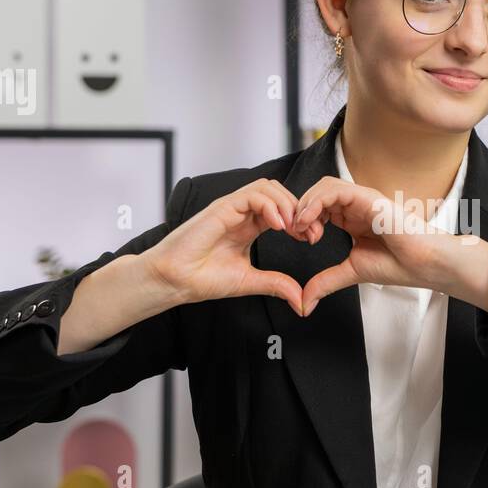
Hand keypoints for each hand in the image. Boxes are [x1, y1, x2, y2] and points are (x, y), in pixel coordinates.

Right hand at [141, 178, 318, 316]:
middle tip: (310, 232)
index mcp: (249, 227)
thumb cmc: (203, 278)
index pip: (283, 210)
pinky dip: (270, 205)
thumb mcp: (250, 281)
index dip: (302, 220)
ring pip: (267, 187)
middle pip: (279, 193)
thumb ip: (276, 284)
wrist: (175, 280)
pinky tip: (277, 225)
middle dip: (300, 209)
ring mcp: (231, 208)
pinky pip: (252, 194)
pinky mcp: (221, 207)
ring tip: (294, 228)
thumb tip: (301, 300)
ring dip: (287, 204)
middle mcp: (241, 214)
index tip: (312, 239)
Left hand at [288, 176, 487, 314]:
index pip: (318, 206)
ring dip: (305, 205)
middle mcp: (356, 205)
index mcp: (352, 218)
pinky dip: (316, 203)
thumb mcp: (351, 272)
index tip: (299, 240)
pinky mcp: (368, 197)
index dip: (302, 219)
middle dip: (300, 211)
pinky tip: (311, 222)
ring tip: (302, 228)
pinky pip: (334, 189)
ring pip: (323, 186)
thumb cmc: (399, 264)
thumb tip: (305, 301)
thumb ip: (326, 282)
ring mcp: (362, 199)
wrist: (425, 264)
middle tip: (296, 234)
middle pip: (316, 193)